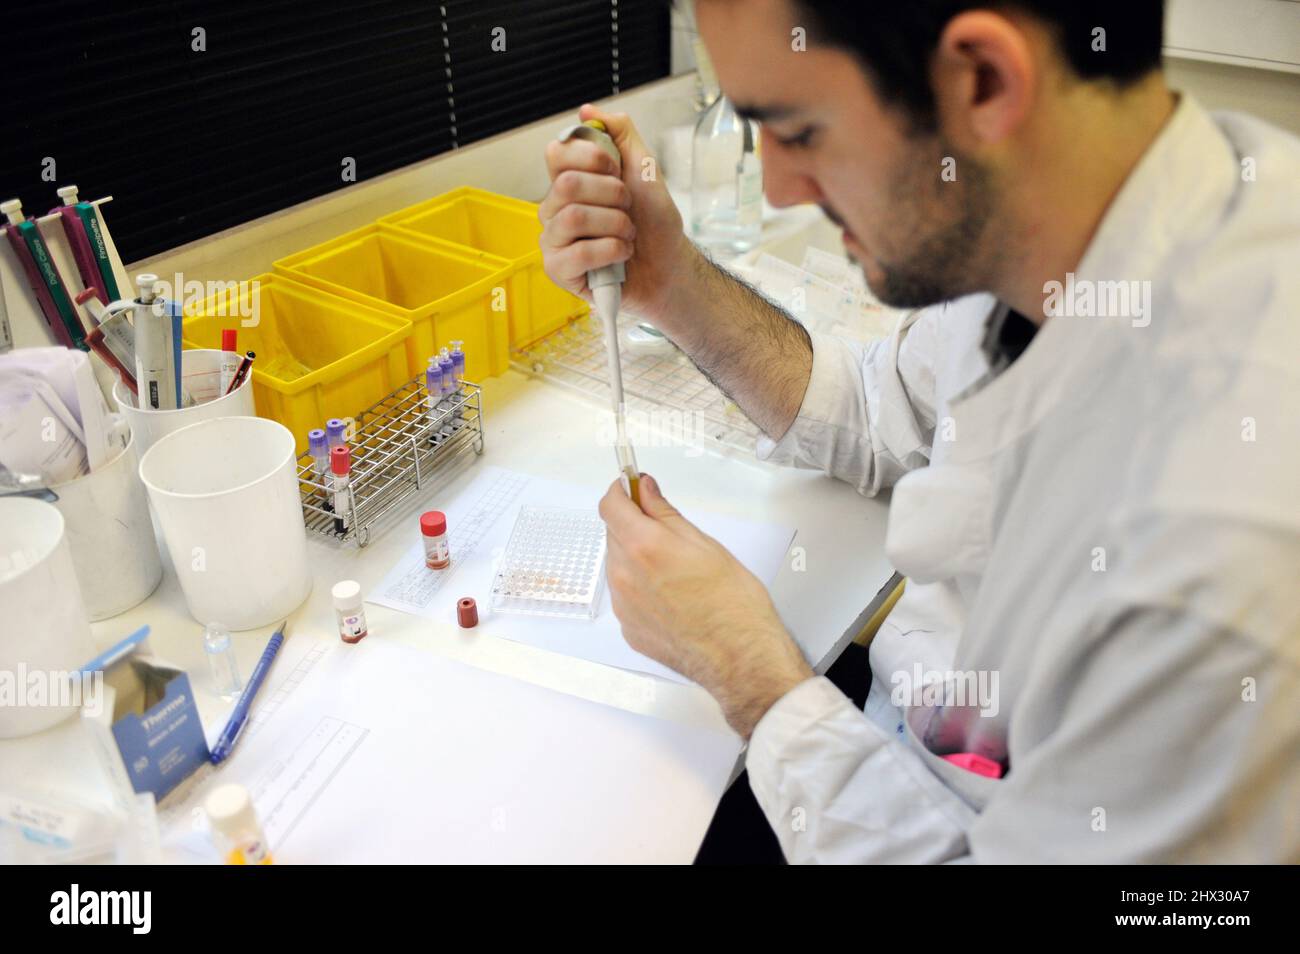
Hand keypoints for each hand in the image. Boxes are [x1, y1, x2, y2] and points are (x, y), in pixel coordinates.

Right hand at [540, 104, 696, 329]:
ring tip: (627, 234)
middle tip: (627, 208)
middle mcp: (555, 208)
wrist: (669, 265)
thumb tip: (587, 110)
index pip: (557, 153)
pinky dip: (611, 251)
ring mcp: (554, 239)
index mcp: (570, 180)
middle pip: (566, 184)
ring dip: (615, 225)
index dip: (591, 157)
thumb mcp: (644, 168)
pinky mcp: (558, 270)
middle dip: (611, 194)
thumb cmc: (654, 222)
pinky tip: (621, 254)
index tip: (615, 170)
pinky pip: (578, 253)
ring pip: (573, 217)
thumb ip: (620, 134)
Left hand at [599, 473, 813, 737]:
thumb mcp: (704, 544)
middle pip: (614, 535)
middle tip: (667, 533)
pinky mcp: (628, 629)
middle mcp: (624, 575)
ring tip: (675, 572)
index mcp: (643, 547)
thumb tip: (646, 491)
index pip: (610, 505)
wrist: (739, 657)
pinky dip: (640, 589)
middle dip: (634, 526)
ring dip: (636, 559)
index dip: (620, 492)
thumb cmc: (732, 603)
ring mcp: (623, 606)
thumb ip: (666, 514)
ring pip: (618, 566)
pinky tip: (671, 597)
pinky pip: (625, 597)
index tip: (631, 488)